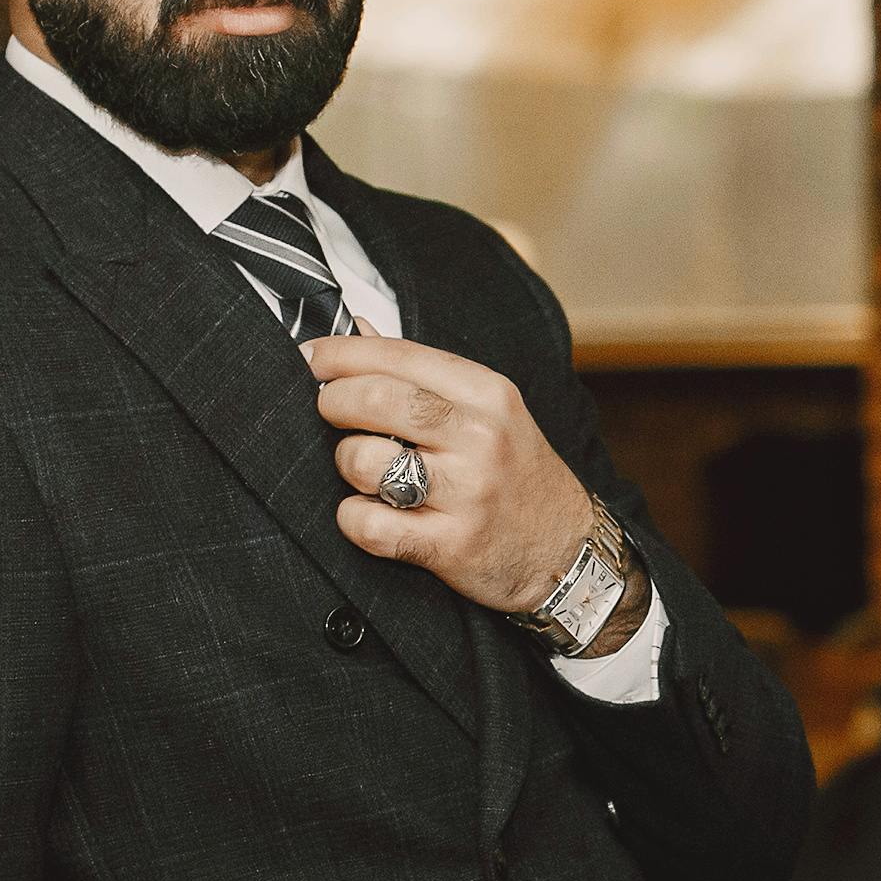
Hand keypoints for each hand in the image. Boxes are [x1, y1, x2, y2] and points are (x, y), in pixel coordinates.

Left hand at [308, 336, 595, 614]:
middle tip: (328, 409)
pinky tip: (369, 514)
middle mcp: (481, 438)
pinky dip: (354, 519)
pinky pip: (368, 525)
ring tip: (367, 470)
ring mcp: (467, 493)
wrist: (568, 550)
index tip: (313, 358)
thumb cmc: (517, 473)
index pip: (401, 356)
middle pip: (377, 400)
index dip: (343, 354)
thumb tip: (356, 330)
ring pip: (364, 462)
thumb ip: (425, 374)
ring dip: (348, 463)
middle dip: (333, 401)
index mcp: (488, 394)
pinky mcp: (451, 545)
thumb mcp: (490, 411)